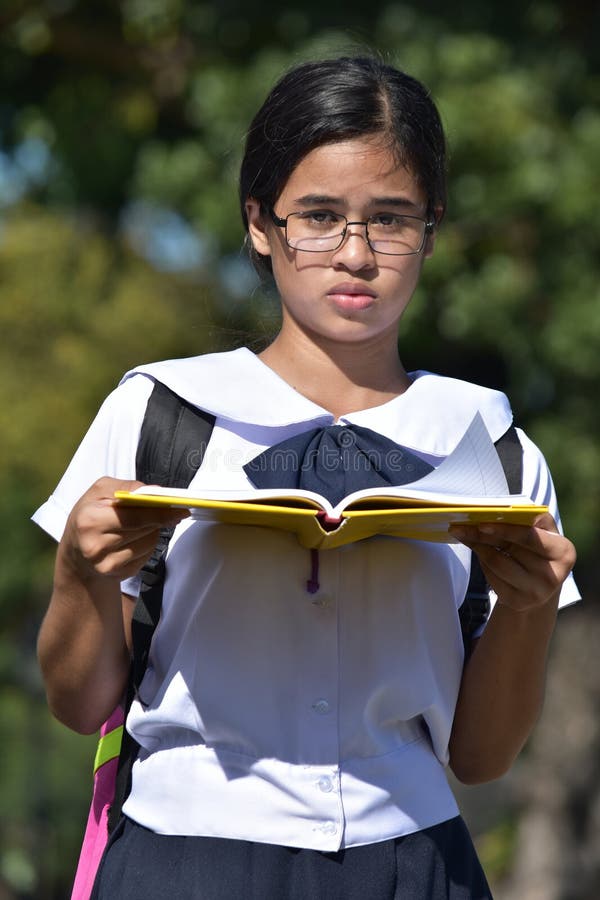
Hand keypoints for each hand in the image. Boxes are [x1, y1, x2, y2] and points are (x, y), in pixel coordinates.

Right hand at [59, 476, 189, 582]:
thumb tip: (156, 492)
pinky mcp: (116, 575)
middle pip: (145, 530)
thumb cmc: (89, 514)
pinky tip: (135, 539)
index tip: (181, 509)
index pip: (134, 517)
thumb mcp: (99, 491)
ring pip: (149, 544)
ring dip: (153, 531)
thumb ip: (126, 487)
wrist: (75, 552)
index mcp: (90, 520)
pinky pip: (146, 557)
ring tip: (143, 524)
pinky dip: (147, 545)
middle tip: (172, 512)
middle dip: (160, 519)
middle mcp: (95, 546)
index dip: (160, 513)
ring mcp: (106, 564)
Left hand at [449, 513, 575, 612]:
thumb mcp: (543, 531)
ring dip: (478, 548)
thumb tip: (499, 509)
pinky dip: (483, 564)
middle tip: (459, 527)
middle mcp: (553, 576)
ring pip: (495, 564)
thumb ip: (529, 518)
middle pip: (507, 551)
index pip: (529, 536)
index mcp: (564, 552)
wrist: (542, 583)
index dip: (505, 529)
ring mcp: (536, 593)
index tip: (481, 523)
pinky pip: (491, 578)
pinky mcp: (518, 602)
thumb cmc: (539, 549)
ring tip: (466, 536)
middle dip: (481, 536)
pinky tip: (481, 554)